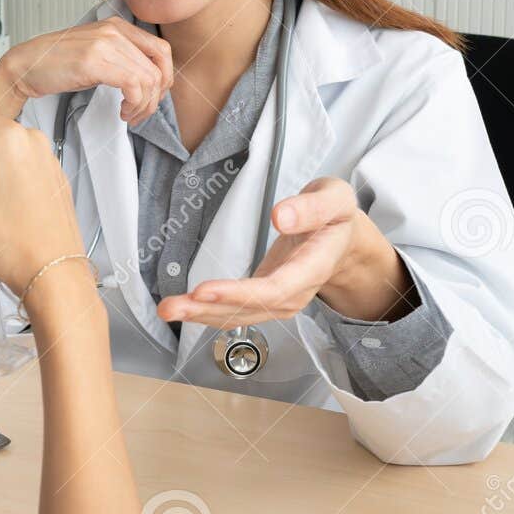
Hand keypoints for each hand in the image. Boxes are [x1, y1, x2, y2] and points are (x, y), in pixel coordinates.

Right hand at [0, 17, 172, 124]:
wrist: (25, 65)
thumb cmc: (57, 64)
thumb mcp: (97, 53)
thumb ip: (123, 58)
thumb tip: (150, 80)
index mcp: (118, 26)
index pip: (162, 50)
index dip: (165, 78)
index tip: (153, 96)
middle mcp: (115, 31)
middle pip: (159, 67)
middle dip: (156, 97)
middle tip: (142, 112)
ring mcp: (105, 44)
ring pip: (149, 79)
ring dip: (144, 105)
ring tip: (129, 115)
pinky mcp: (95, 61)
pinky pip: (133, 85)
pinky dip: (134, 104)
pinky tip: (122, 111)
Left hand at [154, 177, 415, 327]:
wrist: (344, 241)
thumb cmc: (336, 216)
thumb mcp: (335, 198)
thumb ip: (312, 207)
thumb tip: (281, 216)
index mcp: (314, 265)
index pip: (276, 288)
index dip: (240, 293)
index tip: (204, 290)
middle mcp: (296, 291)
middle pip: (252, 308)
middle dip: (210, 309)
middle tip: (171, 307)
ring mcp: (280, 300)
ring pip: (240, 315)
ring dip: (202, 315)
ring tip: (168, 309)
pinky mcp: (264, 298)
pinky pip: (237, 311)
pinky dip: (208, 312)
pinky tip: (184, 309)